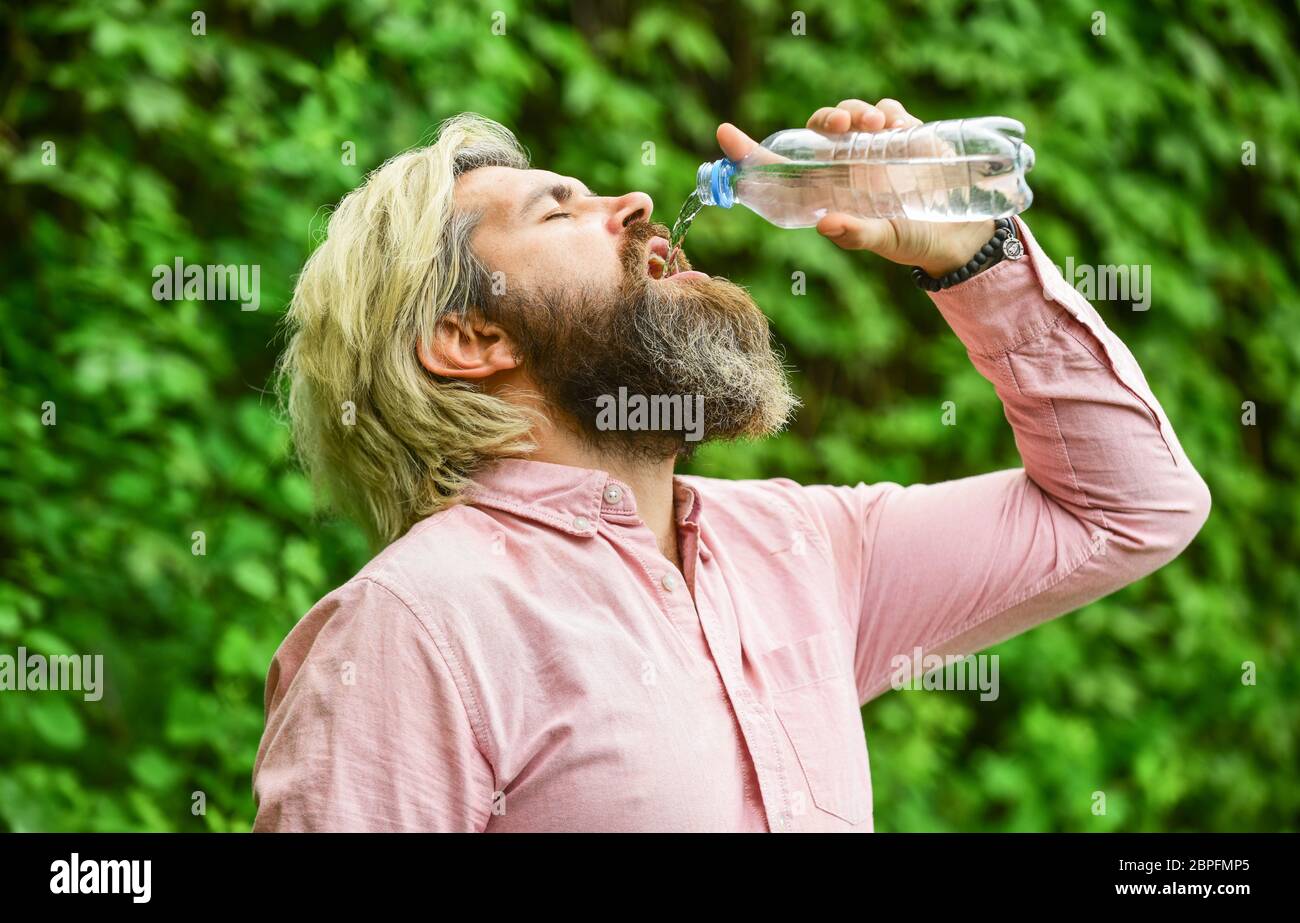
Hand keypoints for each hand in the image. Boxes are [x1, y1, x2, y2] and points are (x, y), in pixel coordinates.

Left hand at [717, 98, 994, 275]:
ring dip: (854, 112)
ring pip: (849, 114)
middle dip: (823, 120)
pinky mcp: (903, 134)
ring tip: (871, 125)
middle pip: (817, 130)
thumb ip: (855, 234)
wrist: (957, 232)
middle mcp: (844, 166)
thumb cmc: (911, 240)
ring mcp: (872, 148)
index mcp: (826, 190)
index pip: (779, 166)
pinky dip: (883, 109)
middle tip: (838, 126)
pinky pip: (885, 109)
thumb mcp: (883, 240)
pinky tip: (891, 124)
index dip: (750, 151)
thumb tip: (827, 224)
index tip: (725, 134)